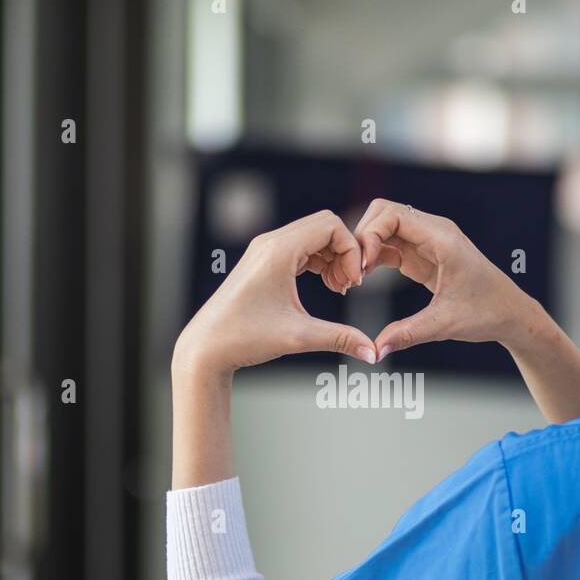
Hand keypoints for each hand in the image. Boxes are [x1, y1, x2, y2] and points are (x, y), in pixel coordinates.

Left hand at [173, 210, 377, 376]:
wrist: (206, 347)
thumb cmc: (244, 338)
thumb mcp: (298, 337)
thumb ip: (340, 338)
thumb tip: (373, 353)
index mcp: (279, 251)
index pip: (331, 226)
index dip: (351, 251)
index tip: (354, 284)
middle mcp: (270, 243)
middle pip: (324, 225)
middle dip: (344, 252)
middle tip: (349, 286)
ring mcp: (264, 250)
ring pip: (312, 236)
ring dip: (332, 257)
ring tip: (338, 289)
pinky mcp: (262, 261)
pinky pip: (300, 247)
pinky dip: (318, 261)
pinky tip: (325, 286)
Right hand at [353, 198, 542, 358]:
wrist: (510, 313)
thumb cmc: (486, 313)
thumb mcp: (445, 324)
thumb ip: (408, 333)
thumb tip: (376, 350)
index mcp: (442, 238)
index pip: (392, 214)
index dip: (369, 236)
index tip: (361, 269)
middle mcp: (434, 231)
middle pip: (383, 213)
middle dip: (362, 238)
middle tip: (354, 274)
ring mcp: (427, 240)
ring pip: (383, 227)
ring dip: (365, 247)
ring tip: (356, 279)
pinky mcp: (423, 254)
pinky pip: (390, 244)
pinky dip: (374, 256)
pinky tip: (365, 279)